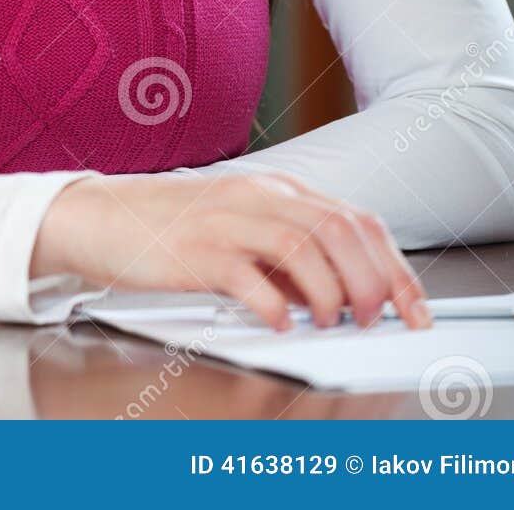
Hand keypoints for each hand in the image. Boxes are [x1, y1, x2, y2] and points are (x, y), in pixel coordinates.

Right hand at [30, 169, 432, 331]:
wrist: (99, 217)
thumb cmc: (169, 230)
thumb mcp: (239, 233)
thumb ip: (285, 258)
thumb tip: (334, 297)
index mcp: (274, 190)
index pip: (354, 219)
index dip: (393, 266)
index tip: (415, 310)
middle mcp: (256, 196)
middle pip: (338, 228)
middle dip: (372, 281)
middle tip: (376, 321)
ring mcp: (224, 218)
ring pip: (303, 243)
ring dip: (330, 292)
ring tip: (330, 323)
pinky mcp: (194, 249)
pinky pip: (246, 273)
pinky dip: (273, 304)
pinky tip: (278, 324)